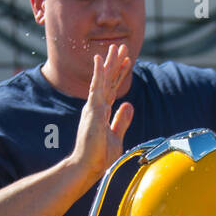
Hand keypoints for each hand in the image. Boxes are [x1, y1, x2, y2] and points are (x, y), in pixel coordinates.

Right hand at [70, 43, 134, 184]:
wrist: (87, 167)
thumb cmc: (99, 156)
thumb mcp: (116, 136)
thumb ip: (121, 120)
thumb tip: (128, 105)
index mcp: (101, 112)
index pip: (112, 89)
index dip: (120, 75)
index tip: (127, 62)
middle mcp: (96, 107)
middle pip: (108, 81)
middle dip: (116, 64)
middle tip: (123, 47)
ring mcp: (93, 107)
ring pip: (103, 80)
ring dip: (110, 63)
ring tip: (116, 47)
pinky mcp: (92, 110)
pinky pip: (96, 87)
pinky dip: (99, 73)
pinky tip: (101, 59)